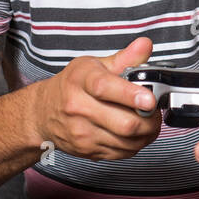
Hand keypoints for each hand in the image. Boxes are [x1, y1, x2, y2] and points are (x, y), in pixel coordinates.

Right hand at [32, 37, 161, 160]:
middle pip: (124, 123)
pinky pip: (122, 153)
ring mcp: (82, 133)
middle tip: (155, 111)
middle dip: (149, 120)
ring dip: (146, 133)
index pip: (105, 88)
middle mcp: (79, 108)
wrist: (43, 112)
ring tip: (148, 121)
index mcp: (81, 81)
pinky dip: (136, 144)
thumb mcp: (95, 64)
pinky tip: (135, 133)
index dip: (131, 94)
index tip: (150, 99)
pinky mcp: (87, 151)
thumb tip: (145, 45)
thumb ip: (125, 57)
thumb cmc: (72, 85)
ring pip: (127, 141)